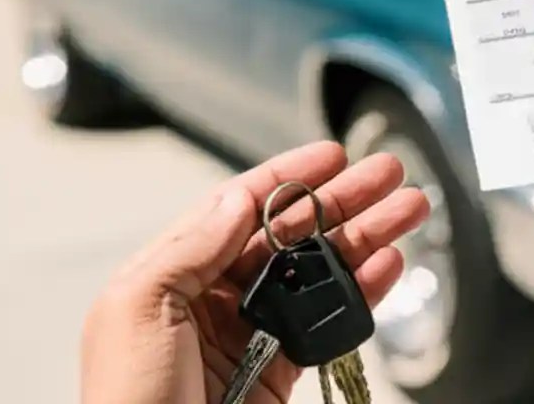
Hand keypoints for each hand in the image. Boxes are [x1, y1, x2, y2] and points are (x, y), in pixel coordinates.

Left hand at [80, 141, 429, 403]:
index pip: (238, 207)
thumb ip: (189, 249)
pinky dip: (362, 292)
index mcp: (172, 274)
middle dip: (344, 200)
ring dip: (366, 238)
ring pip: (319, 272)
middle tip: (387, 175)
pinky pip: (329, 322)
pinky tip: (386, 266)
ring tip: (407, 211)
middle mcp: (214, 298)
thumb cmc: (126, 403)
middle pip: (292, 232)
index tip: (330, 155)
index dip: (288, 176)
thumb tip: (236, 200)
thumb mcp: (134, 310)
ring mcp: (252, 334)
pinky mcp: (281, 371)